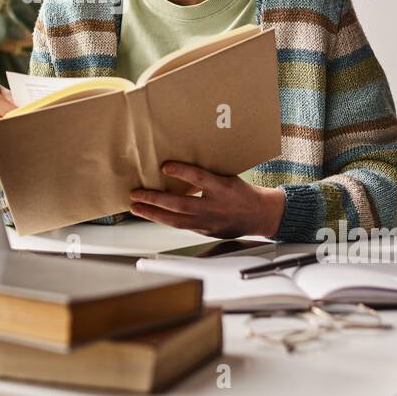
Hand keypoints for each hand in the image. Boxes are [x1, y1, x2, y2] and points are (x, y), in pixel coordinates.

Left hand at [129, 161, 284, 238]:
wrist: (260, 215)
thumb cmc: (242, 192)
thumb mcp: (228, 176)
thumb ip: (206, 173)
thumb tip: (179, 163)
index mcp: (223, 187)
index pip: (200, 179)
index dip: (182, 173)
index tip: (164, 166)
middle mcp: (215, 207)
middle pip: (181, 204)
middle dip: (155, 199)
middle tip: (136, 193)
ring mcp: (209, 222)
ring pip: (176, 221)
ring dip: (153, 214)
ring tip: (136, 207)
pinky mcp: (205, 232)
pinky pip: (180, 226)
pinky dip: (163, 220)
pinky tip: (151, 214)